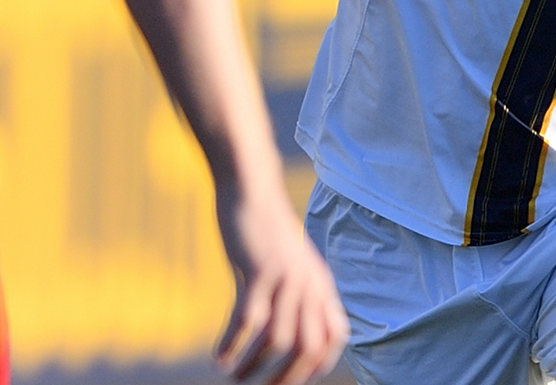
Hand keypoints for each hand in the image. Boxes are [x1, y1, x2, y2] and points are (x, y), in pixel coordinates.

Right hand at [213, 179, 347, 384]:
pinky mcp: (260, 271)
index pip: (336, 336)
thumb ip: (300, 290)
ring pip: (279, 340)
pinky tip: (219, 358)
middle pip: (310, 348)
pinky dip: (233, 345)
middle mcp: (310, 285)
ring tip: (234, 376)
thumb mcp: (292, 261)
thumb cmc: (267, 230)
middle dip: (287, 378)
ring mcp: (287, 278)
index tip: (297, 380)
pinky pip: (248, 321)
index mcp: (320, 284)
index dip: (320, 365)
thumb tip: (295, 325)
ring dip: (255, 366)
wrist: (251, 189)